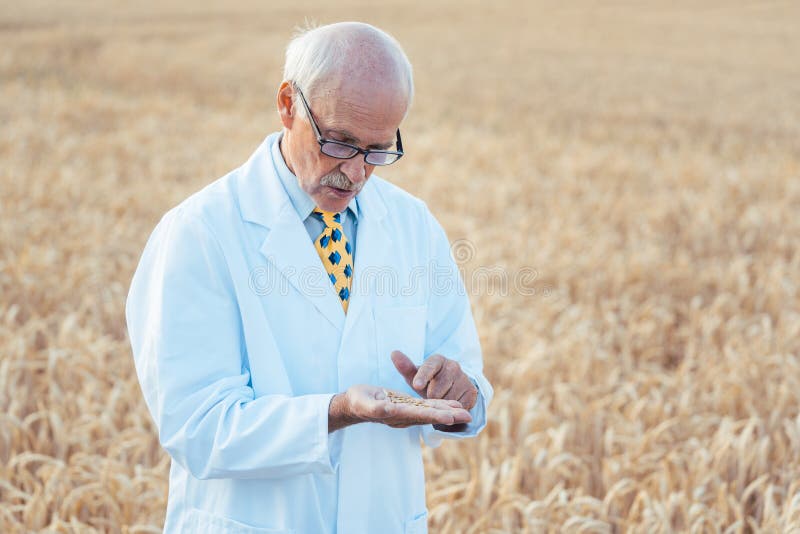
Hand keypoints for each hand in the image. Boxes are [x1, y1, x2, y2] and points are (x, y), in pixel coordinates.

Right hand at [328, 384, 470, 431]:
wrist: (354, 403)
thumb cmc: (358, 402)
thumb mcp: (365, 402)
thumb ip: (377, 407)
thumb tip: (389, 408)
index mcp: (396, 415)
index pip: (419, 415)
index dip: (435, 415)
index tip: (450, 417)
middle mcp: (405, 416)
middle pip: (431, 415)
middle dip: (449, 415)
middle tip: (468, 416)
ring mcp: (407, 412)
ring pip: (432, 411)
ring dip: (449, 411)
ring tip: (467, 412)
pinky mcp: (408, 406)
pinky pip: (427, 407)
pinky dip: (440, 406)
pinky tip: (452, 406)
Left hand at [391, 351, 478, 410]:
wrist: (450, 387)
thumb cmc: (428, 381)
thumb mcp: (415, 375)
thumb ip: (405, 367)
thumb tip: (394, 353)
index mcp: (437, 360)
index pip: (429, 367)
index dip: (423, 376)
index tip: (416, 385)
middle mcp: (453, 366)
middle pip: (437, 390)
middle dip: (431, 398)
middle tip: (429, 397)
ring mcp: (464, 378)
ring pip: (448, 400)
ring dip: (442, 404)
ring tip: (440, 399)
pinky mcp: (471, 390)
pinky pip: (459, 406)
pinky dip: (452, 409)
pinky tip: (450, 404)